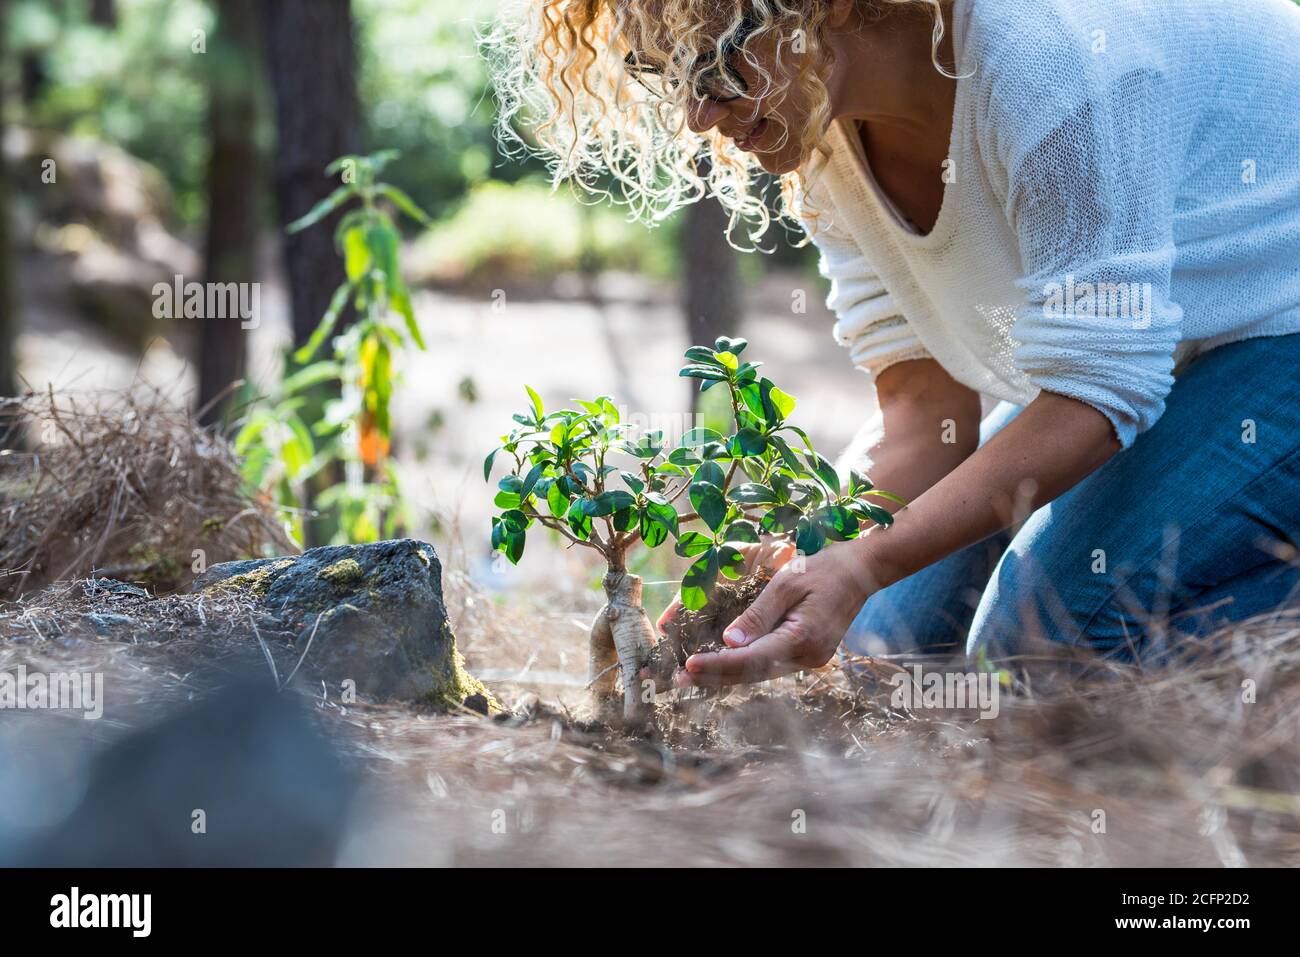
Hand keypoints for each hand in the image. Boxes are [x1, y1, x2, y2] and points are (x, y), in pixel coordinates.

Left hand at [675, 536, 883, 688]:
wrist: (863, 570)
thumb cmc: (823, 569)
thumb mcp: (786, 583)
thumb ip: (757, 615)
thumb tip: (729, 642)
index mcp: (802, 638)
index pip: (751, 660)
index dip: (717, 665)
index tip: (688, 667)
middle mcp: (808, 656)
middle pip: (753, 674)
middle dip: (715, 677)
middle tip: (679, 680)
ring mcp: (811, 659)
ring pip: (761, 673)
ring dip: (727, 675)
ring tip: (693, 676)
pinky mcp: (810, 655)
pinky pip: (771, 666)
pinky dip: (745, 667)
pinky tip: (722, 666)